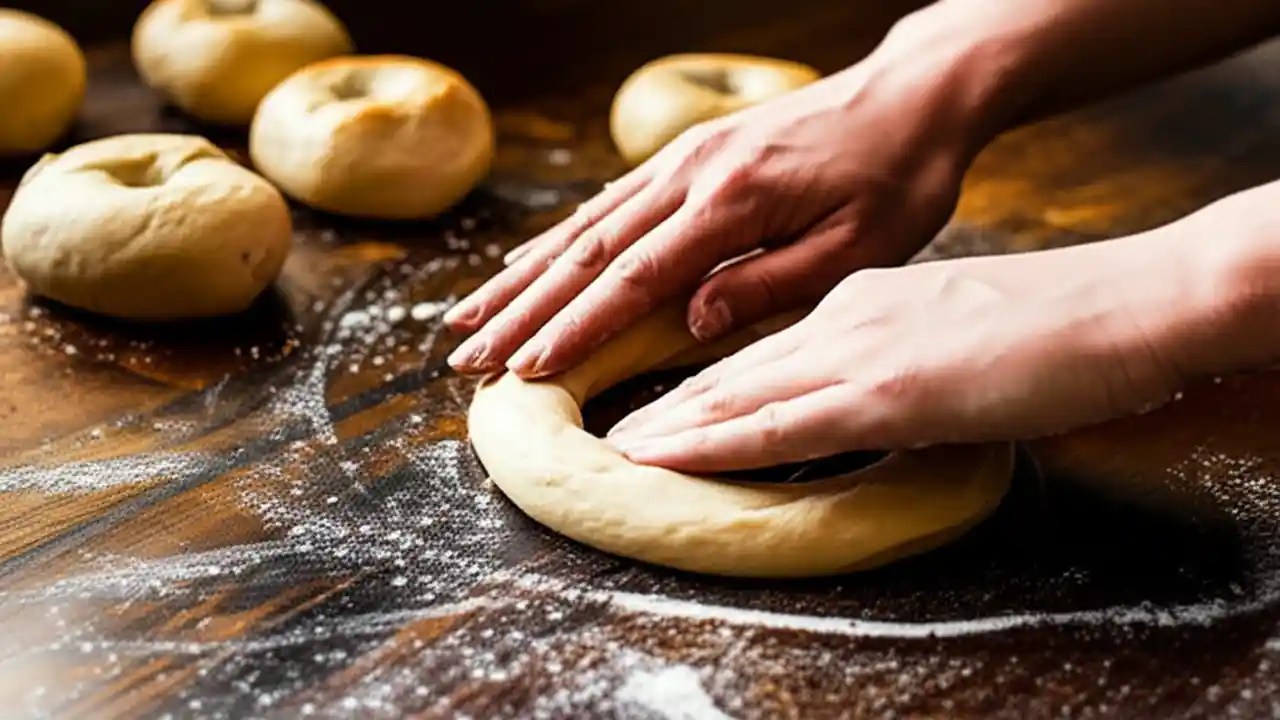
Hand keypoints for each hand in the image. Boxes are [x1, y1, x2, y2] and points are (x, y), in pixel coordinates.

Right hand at [445, 50, 996, 377]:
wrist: (912, 94)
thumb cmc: (899, 176)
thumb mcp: (858, 247)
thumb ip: (771, 284)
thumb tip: (693, 318)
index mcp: (732, 202)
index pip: (634, 278)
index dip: (575, 329)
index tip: (524, 368)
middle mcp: (691, 173)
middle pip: (588, 252)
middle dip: (521, 310)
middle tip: (467, 357)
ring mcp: (682, 159)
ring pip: (584, 225)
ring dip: (522, 275)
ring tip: (469, 315)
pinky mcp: (687, 155)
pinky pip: (608, 201)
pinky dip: (559, 236)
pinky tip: (527, 261)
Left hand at [604, 218, 1272, 471]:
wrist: (1117, 307)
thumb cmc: (1053, 326)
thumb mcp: (955, 334)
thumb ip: (902, 363)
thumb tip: (877, 397)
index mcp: (862, 301)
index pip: (767, 349)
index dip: (711, 382)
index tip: (668, 406)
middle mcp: (843, 318)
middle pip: (738, 368)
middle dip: (672, 403)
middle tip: (615, 430)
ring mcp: (857, 353)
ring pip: (739, 393)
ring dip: (673, 425)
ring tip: (618, 451)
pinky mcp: (880, 392)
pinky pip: (774, 422)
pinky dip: (711, 441)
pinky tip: (664, 454)